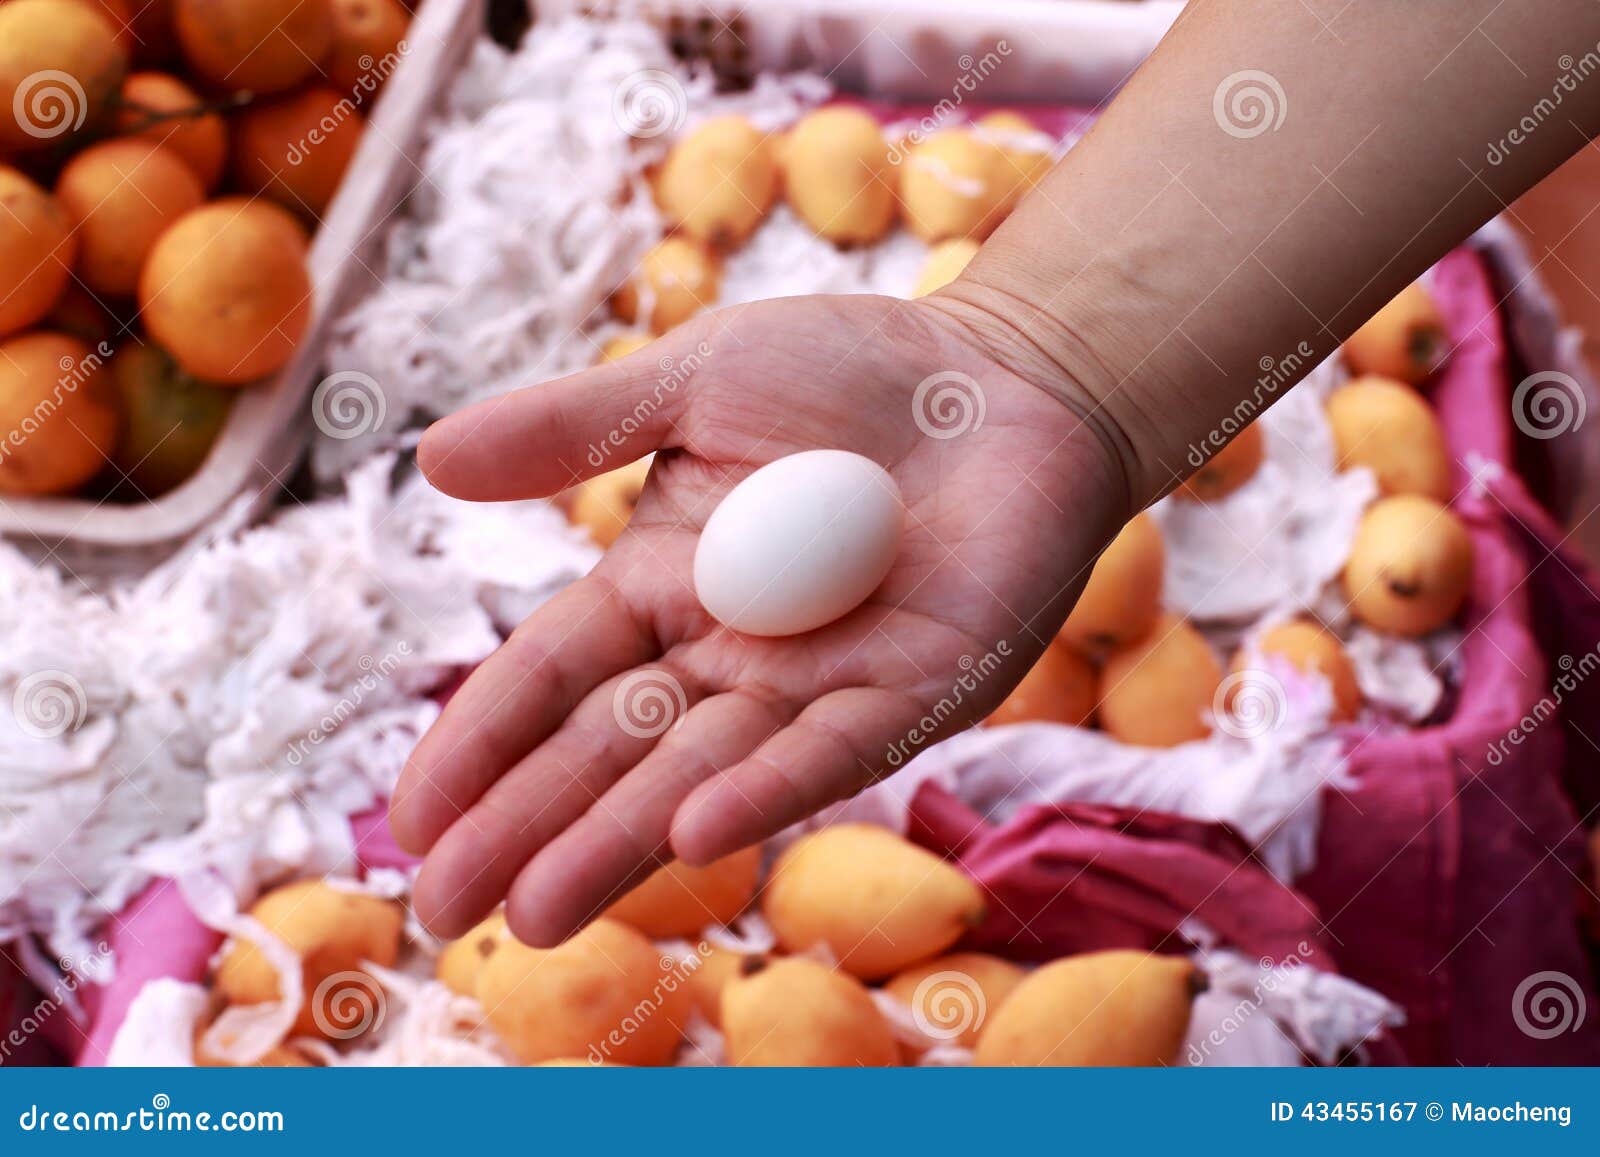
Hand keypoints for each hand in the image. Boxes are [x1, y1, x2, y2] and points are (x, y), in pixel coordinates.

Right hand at [391, 291, 1131, 944]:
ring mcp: (818, 683)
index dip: (481, 743)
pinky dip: (762, 789)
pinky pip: (830, 752)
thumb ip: (575, 428)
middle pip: (610, 752)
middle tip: (442, 908)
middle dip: (525, 827)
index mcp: (664, 584)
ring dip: (619, 842)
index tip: (409, 817)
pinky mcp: (915, 692)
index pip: (553, 677)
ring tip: (534, 911)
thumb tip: (428, 459)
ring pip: (700, 774)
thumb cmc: (849, 372)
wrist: (1007, 375)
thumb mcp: (693, 382)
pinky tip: (691, 834)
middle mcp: (729, 653)